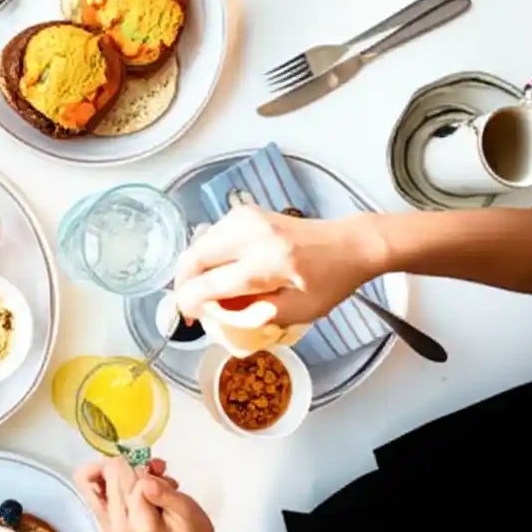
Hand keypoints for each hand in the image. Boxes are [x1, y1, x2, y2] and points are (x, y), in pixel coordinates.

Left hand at [76, 457, 225, 531]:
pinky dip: (122, 483)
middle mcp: (112, 528)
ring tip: (156, 480)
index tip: (157, 470)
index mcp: (132, 527)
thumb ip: (161, 492)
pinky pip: (103, 493)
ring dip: (123, 473)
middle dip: (125, 465)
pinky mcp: (109, 526)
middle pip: (98, 478)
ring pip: (94, 483)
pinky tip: (149, 488)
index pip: (119, 478)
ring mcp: (107, 529)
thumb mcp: (185, 509)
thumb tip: (143, 477)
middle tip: (155, 470)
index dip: (139, 468)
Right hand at [173, 207, 383, 326]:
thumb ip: (251, 315)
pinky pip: (210, 236)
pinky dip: (207, 256)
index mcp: (267, 263)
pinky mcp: (244, 212)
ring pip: (197, 245)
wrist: (348, 244)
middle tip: (189, 305)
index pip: (209, 284)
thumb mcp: (296, 312)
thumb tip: (214, 314)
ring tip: (205, 290)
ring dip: (194, 270)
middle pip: (193, 258)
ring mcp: (245, 218)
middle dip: (183, 285)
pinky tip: (219, 271)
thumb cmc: (328, 282)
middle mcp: (251, 235)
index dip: (190, 304)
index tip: (190, 318)